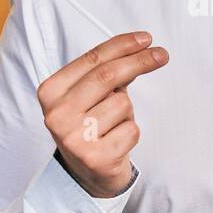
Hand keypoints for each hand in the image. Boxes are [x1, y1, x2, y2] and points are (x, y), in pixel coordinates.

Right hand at [36, 31, 168, 197]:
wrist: (87, 174)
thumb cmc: (92, 125)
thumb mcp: (91, 95)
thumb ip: (109, 72)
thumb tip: (144, 48)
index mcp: (50, 92)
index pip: (91, 59)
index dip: (122, 45)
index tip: (147, 38)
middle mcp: (57, 115)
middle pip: (107, 76)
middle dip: (139, 61)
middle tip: (162, 55)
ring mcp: (74, 138)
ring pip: (122, 104)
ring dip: (127, 112)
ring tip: (113, 125)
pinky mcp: (95, 158)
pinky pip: (131, 130)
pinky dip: (131, 133)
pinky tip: (116, 142)